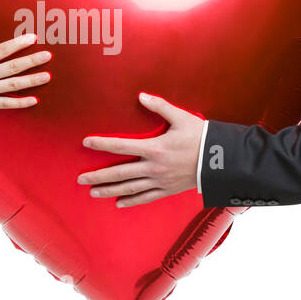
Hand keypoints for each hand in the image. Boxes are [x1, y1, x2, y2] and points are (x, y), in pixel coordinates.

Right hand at [0, 29, 51, 116]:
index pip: (2, 50)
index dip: (19, 43)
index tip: (33, 38)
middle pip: (13, 67)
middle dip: (32, 60)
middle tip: (48, 55)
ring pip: (13, 85)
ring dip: (32, 81)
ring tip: (47, 76)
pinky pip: (6, 104)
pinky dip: (20, 102)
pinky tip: (34, 100)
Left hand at [78, 93, 202, 206]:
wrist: (221, 161)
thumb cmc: (201, 136)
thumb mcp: (181, 118)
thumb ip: (159, 106)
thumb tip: (141, 96)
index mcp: (154, 148)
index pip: (121, 145)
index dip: (102, 144)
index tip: (86, 142)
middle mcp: (153, 167)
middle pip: (119, 173)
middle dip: (98, 176)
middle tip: (80, 179)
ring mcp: (159, 181)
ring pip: (129, 188)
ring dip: (109, 190)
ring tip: (93, 193)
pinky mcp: (167, 190)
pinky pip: (146, 198)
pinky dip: (131, 201)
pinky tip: (119, 203)